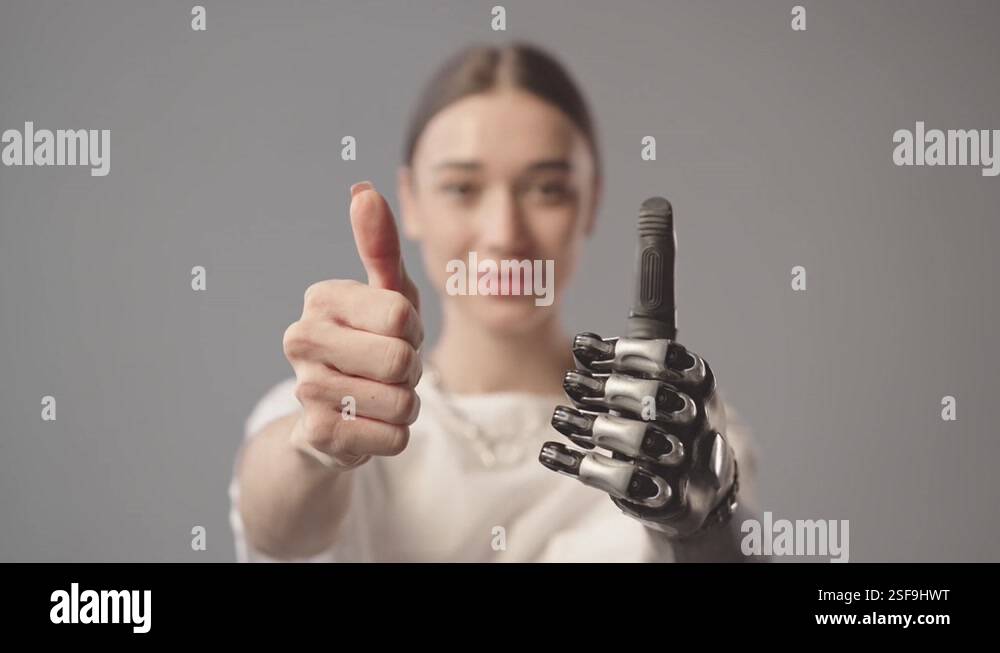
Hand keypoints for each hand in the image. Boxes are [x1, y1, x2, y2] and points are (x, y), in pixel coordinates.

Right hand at [281, 182, 423, 467]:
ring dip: (405, 405)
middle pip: (400, 359)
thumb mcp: (387, 293)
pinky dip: (393, 436)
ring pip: (400, 402)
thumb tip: (363, 190)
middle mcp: (300, 339)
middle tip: (389, 370)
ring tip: (377, 396)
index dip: (413, 330)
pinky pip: (392, 438)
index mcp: (321, 298)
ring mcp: (304, 389)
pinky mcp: (316, 435)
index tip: (395, 333)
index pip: (401, 314)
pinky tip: (366, 425)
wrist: (335, 415)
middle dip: (411, 371)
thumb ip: (379, 245)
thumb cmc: (371, 342)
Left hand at [538, 197, 737, 538]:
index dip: (612, 357)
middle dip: (592, 392)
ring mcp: (683, 459)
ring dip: (583, 428)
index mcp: (698, 372)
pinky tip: (551, 452)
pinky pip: (611, 477)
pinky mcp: (662, 495)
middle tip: (574, 392)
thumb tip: (656, 204)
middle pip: (631, 397)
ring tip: (568, 421)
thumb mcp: (662, 335)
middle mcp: (698, 414)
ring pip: (620, 438)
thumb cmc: (664, 389)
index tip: (586, 354)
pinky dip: (573, 463)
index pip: (653, 355)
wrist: (693, 476)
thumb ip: (657, 280)